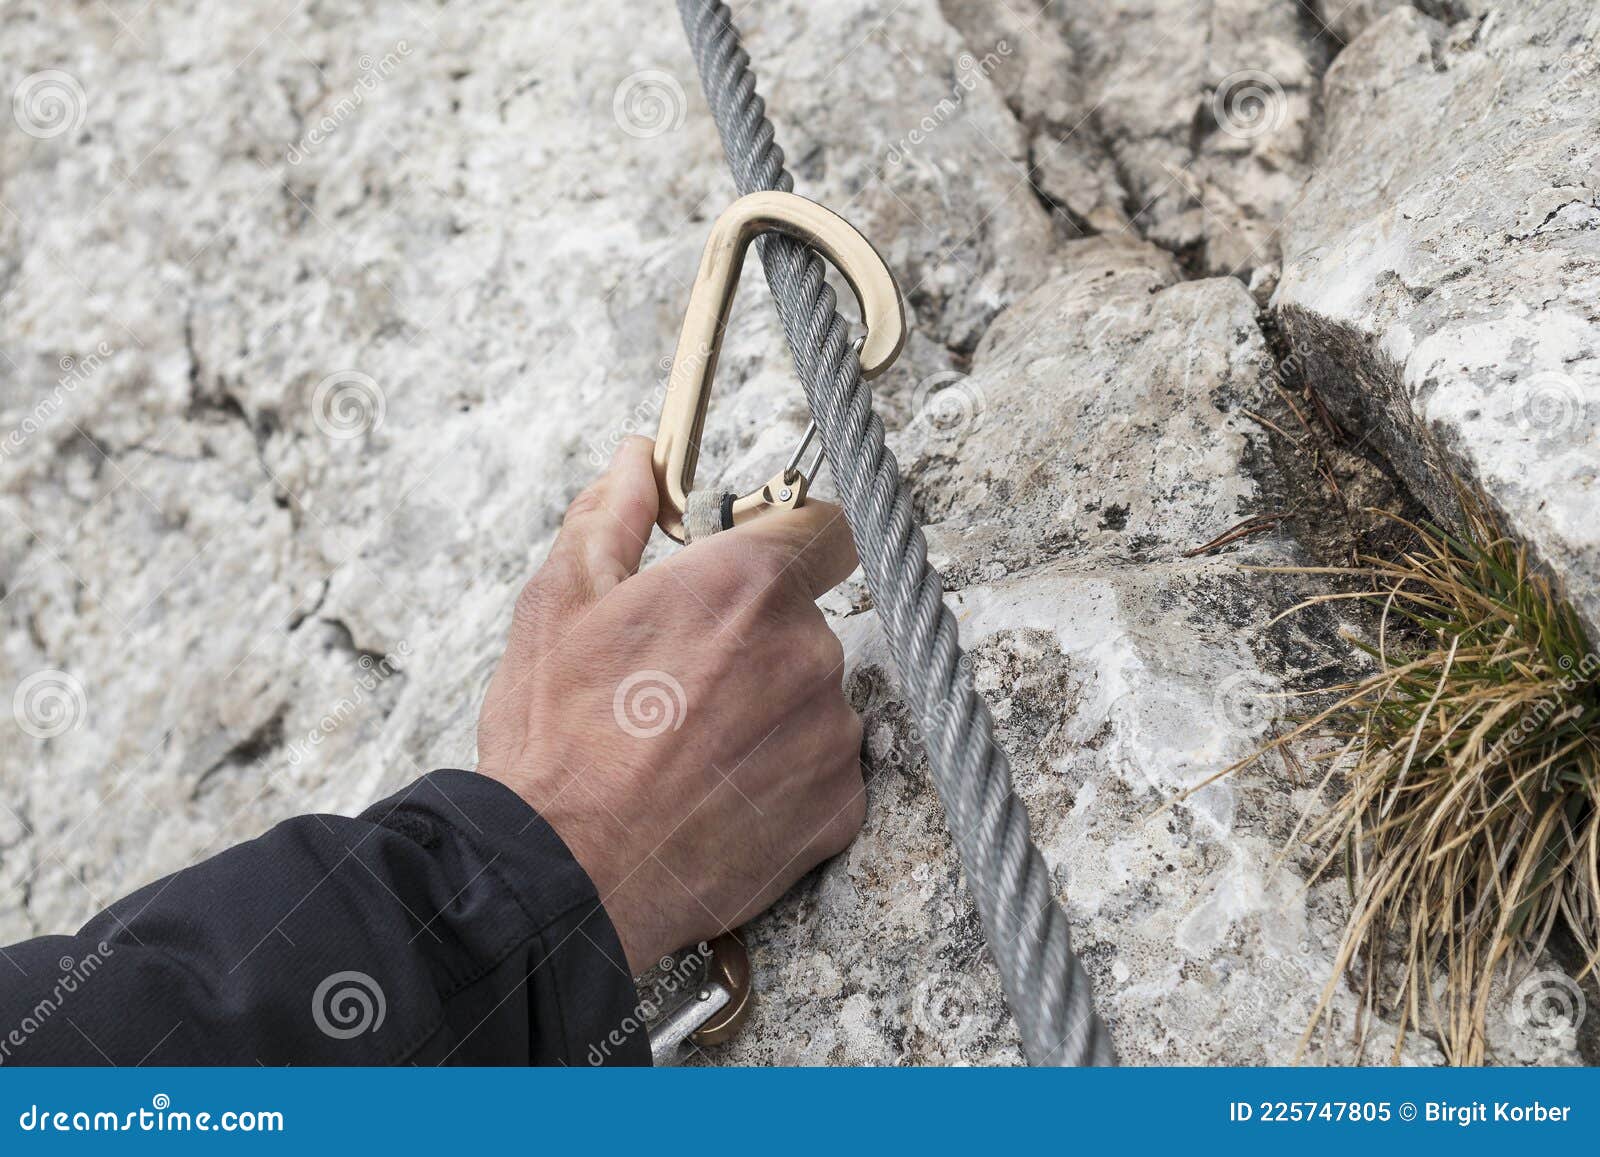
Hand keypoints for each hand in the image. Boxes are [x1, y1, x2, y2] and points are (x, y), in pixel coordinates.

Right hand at [475, 435, 866, 972]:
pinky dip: (784, 776)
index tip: (765, 561)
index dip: (794, 539)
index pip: (831, 527)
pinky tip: (718, 791)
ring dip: (771, 709)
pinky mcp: (837, 807)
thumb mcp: (560, 600)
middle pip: (806, 620)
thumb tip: (638, 457)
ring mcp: (828, 734)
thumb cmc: (555, 738)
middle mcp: (806, 651)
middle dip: (756, 638)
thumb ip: (614, 512)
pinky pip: (823, 769)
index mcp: (746, 585)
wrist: (561, 874)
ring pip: (815, 697)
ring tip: (691, 746)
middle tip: (683, 680)